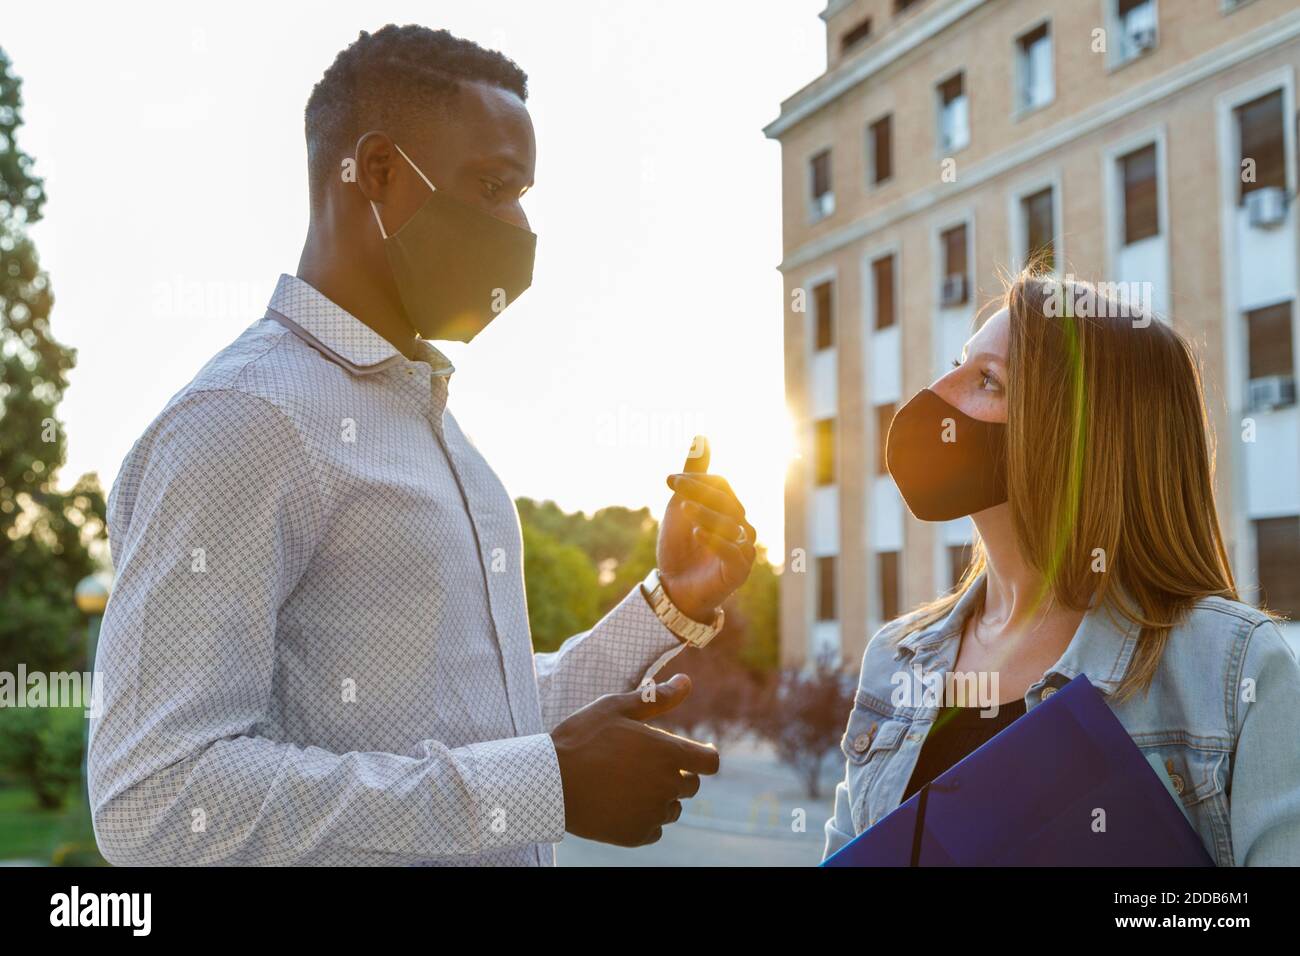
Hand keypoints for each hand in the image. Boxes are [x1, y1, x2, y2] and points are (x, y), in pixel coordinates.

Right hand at [551, 674, 718, 846]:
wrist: (549, 782)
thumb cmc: (581, 739)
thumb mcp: (616, 708)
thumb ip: (656, 698)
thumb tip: (686, 681)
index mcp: (668, 753)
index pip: (710, 762)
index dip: (705, 756)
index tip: (696, 754)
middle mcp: (667, 786)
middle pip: (690, 785)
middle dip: (676, 775)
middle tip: (644, 765)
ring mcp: (652, 813)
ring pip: (672, 808)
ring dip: (660, 797)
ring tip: (627, 785)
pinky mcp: (637, 835)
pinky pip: (654, 829)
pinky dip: (643, 818)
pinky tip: (620, 804)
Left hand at [657, 436, 756, 621]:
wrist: (674, 587)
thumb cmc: (679, 546)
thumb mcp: (680, 506)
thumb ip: (693, 474)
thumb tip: (701, 436)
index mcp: (730, 509)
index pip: (721, 485)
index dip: (697, 480)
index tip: (670, 480)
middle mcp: (742, 526)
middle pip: (728, 501)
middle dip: (700, 492)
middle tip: (675, 487)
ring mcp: (744, 549)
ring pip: (733, 525)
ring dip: (707, 514)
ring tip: (684, 510)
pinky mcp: (739, 572)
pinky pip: (734, 552)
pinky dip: (716, 541)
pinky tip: (697, 533)